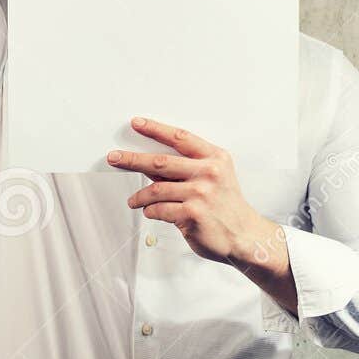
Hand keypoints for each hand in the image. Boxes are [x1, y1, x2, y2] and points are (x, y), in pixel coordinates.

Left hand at [108, 117, 296, 313]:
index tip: (137, 123)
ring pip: (156, 189)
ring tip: (133, 201)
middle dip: (132, 159)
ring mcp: (201, 193)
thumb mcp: (214, 178)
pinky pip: (159, 210)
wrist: (244, 235)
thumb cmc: (226, 206)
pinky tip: (151, 212)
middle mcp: (208, 172)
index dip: (155, 129)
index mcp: (214, 158)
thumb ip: (185, 169)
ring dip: (139, 197)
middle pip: (160, 161)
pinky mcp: (192, 214)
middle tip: (114, 157)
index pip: (180, 138)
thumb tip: (149, 163)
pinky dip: (150, 211)